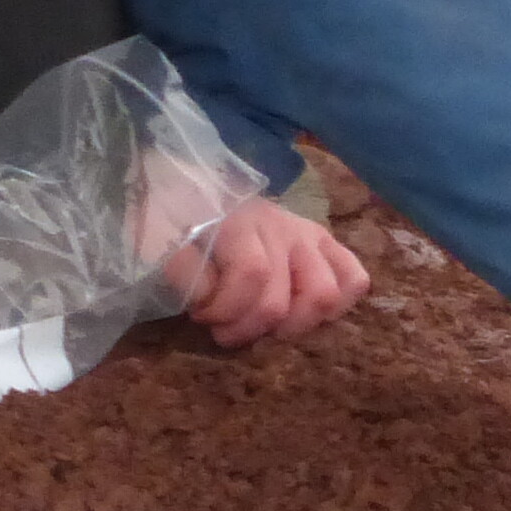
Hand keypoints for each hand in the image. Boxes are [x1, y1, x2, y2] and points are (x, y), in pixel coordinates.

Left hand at [171, 195, 368, 348]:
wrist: (187, 181)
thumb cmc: (171, 216)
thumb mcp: (155, 238)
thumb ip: (178, 269)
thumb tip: (206, 297)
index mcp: (240, 222)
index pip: (253, 275)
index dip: (226, 309)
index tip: (201, 315)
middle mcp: (282, 227)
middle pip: (283, 298)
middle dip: (249, 327)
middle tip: (226, 328)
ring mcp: (308, 235)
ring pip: (326, 294)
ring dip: (293, 325)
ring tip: (267, 326)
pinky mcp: (323, 242)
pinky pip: (355, 277)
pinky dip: (337, 305)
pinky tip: (303, 313)